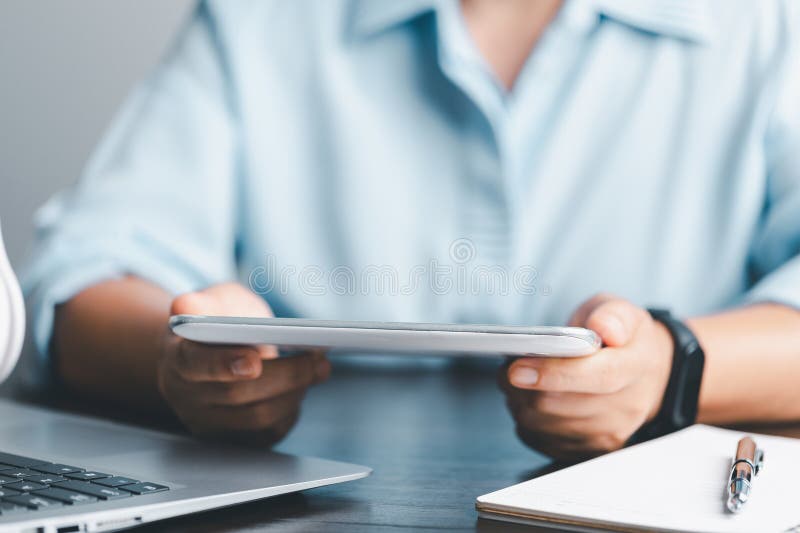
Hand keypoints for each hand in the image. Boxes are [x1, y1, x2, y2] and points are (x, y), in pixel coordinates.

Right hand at [156, 282, 329, 444]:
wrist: (209, 351)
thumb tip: (186, 306)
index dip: (224, 364)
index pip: (195, 364)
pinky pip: (266, 434)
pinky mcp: (231, 439)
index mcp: (178, 356)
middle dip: (285, 376)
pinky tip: (302, 389)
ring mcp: (207, 422)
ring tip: (319, 369)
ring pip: (256, 418)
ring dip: (295, 392)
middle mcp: (186, 395)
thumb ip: (202, 303)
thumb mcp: (212, 301)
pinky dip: (290, 411)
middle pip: (236, 395)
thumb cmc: (217, 321)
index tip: (255, 361)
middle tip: (318, 359)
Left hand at [500, 294, 673, 459]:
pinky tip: (527, 400)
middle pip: (560, 405)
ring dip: (520, 402)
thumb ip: (612, 316)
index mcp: (637, 366)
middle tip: (508, 366)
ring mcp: (610, 432)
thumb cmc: (624, 339)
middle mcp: (627, 406)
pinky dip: (526, 420)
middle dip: (523, 386)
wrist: (645, 376)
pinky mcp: (591, 449)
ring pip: (545, 425)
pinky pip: (543, 440)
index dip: (554, 373)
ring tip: (517, 380)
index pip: (597, 377)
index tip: (516, 369)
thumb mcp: (623, 312)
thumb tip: (602, 328)